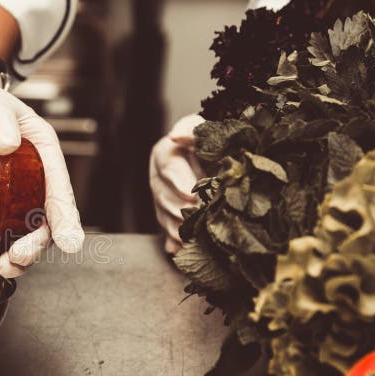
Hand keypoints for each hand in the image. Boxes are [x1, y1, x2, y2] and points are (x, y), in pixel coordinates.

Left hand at [0, 54, 83, 277]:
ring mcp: (9, 190)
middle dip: (33, 246)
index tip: (70, 242)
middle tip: (13, 260)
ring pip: (20, 231)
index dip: (66, 218)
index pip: (59, 187)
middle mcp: (30, 174)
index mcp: (40, 148)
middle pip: (43, 220)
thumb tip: (7, 142)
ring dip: (11, 254)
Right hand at [149, 114, 204, 253]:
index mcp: (166, 152)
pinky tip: (177, 250)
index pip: (167, 166)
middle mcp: (158, 174)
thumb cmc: (212, 134)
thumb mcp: (203, 126)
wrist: (216, 148)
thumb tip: (174, 137)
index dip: (177, 182)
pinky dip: (171, 238)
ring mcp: (161, 193)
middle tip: (194, 220)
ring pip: (161, 211)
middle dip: (176, 208)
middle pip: (161, 192)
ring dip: (172, 226)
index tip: (191, 196)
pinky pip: (165, 225)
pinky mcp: (167, 209)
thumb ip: (190, 130)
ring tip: (186, 238)